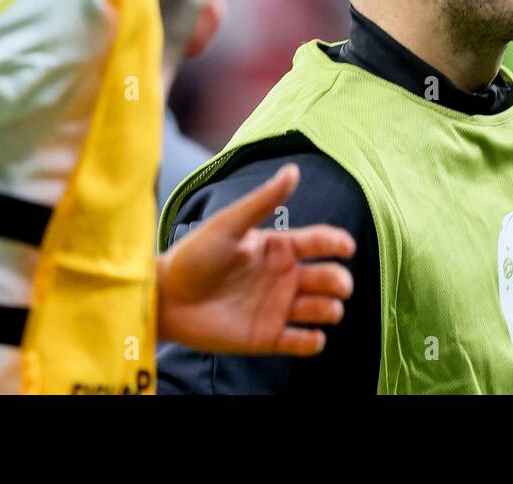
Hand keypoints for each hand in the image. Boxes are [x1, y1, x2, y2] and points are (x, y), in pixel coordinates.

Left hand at [156, 164, 355, 355]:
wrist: (166, 299)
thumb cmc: (193, 256)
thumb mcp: (229, 224)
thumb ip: (263, 201)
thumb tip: (293, 170)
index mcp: (277, 247)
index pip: (318, 242)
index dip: (337, 242)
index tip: (347, 246)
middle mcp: (282, 276)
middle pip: (327, 278)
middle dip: (339, 281)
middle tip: (339, 285)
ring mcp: (276, 307)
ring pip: (322, 310)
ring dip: (330, 310)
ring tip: (325, 310)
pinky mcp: (267, 337)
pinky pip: (302, 343)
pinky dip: (314, 342)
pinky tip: (312, 337)